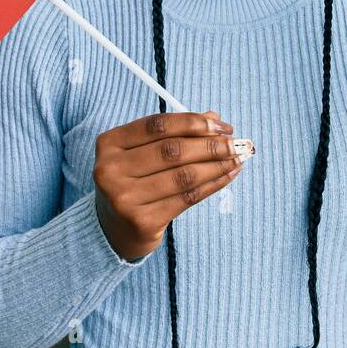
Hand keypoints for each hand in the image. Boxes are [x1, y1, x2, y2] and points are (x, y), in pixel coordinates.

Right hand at [93, 110, 252, 261]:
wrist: (115, 229)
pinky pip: (187, 198)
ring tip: (237, 159)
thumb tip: (214, 118)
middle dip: (210, 145)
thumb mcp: (145, 152)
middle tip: (234, 144)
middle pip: (172, 150)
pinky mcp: (142, 221)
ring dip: (216, 165)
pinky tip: (228, 176)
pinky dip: (213, 185)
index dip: (193, 122)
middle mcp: (110, 170)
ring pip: (183, 176)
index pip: (158, 125)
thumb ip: (176, 132)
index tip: (221, 126)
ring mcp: (124, 198)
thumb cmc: (134, 181)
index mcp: (109, 144)